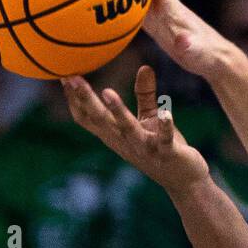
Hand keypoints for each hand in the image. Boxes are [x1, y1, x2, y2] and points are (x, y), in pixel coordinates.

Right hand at [60, 64, 208, 193]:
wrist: (185, 181)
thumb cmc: (162, 149)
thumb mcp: (148, 119)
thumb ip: (144, 94)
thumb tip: (144, 67)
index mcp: (116, 135)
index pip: (88, 118)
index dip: (74, 99)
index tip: (62, 74)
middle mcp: (126, 142)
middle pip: (100, 120)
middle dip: (85, 99)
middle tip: (70, 77)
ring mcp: (145, 149)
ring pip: (127, 129)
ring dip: (117, 111)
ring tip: (107, 92)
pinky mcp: (167, 154)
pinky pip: (164, 140)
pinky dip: (164, 127)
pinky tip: (165, 113)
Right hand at [140, 0, 232, 78]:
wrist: (213, 60)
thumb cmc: (207, 55)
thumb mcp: (197, 53)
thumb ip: (188, 46)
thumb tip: (182, 41)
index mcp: (172, 7)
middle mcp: (163, 6)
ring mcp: (159, 15)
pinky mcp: (156, 26)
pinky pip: (135, 9)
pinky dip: (123, 1)